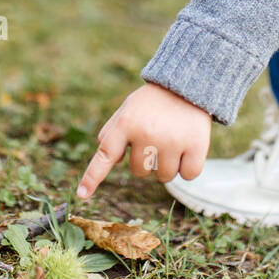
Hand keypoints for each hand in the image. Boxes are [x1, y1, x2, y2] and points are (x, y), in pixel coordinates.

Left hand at [77, 82, 211, 199]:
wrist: (188, 83)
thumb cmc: (153, 102)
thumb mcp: (127, 110)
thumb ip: (113, 133)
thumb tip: (113, 161)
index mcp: (126, 123)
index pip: (105, 156)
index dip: (92, 177)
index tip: (82, 195)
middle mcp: (147, 133)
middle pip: (139, 172)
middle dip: (146, 160)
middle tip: (156, 138)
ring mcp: (172, 141)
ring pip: (164, 177)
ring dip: (168, 165)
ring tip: (173, 140)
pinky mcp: (196, 146)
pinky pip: (188, 175)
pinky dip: (188, 167)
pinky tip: (189, 148)